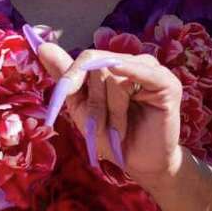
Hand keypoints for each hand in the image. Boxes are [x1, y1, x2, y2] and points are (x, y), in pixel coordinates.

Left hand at [36, 42, 183, 188]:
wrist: (138, 164)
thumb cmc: (112, 136)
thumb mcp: (82, 107)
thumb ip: (67, 77)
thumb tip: (43, 46)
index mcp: (113, 65)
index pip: (88, 58)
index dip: (73, 76)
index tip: (66, 93)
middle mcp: (133, 62)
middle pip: (99, 65)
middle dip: (95, 101)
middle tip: (104, 126)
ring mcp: (152, 70)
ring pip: (115, 74)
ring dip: (111, 109)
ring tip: (119, 129)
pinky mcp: (168, 83)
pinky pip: (144, 70)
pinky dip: (131, 73)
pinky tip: (121, 75)